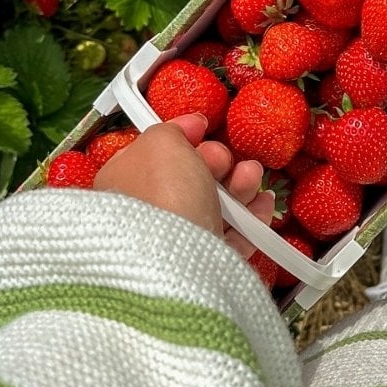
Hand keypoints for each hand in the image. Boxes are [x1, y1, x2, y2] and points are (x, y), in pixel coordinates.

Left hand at [93, 114, 273, 258]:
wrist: (177, 258)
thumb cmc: (163, 195)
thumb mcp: (161, 142)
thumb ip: (170, 130)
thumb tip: (182, 130)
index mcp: (124, 180)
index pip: (154, 151)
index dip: (182, 134)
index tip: (202, 125)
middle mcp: (146, 211)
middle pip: (191, 177)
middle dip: (218, 161)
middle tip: (225, 160)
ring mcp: (175, 239)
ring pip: (215, 205)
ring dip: (240, 185)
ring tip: (252, 177)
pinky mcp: (202, 261)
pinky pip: (232, 235)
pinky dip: (250, 217)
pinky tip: (262, 203)